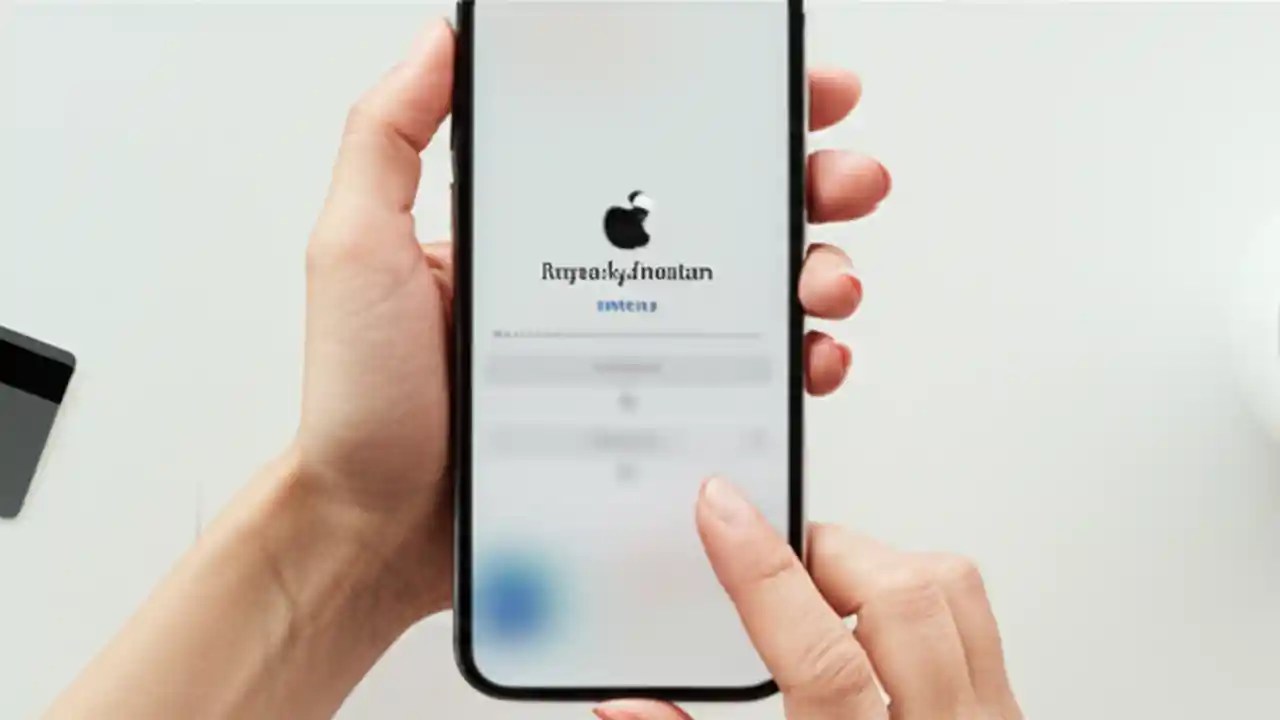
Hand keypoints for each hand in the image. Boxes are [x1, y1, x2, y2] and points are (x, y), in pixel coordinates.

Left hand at [288, 20, 890, 620]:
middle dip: (807, 186)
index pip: (652, 155)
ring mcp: (630, 355)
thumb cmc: (362, 399)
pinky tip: (814, 358)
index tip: (797, 91)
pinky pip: (745, 385)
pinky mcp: (651, 423)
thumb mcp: (358, 246)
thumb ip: (392, 139)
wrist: (374, 533)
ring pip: (752, 297)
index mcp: (542, 232)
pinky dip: (798, 364)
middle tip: (846, 178)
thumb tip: (442, 40)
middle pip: (726, 217)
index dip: (733, 118)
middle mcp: (597, 284)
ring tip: (832, 279)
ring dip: (818, 272)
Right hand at [595, 479, 1021, 719]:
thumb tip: (623, 708)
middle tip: (772, 557)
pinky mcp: (1011, 719)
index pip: (820, 655)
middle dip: (826, 552)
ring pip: (955, 593)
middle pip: (903, 601)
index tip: (720, 508)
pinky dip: (922, 592)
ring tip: (823, 581)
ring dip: (881, 564)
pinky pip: (978, 618)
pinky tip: (877, 618)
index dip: (760, 569)